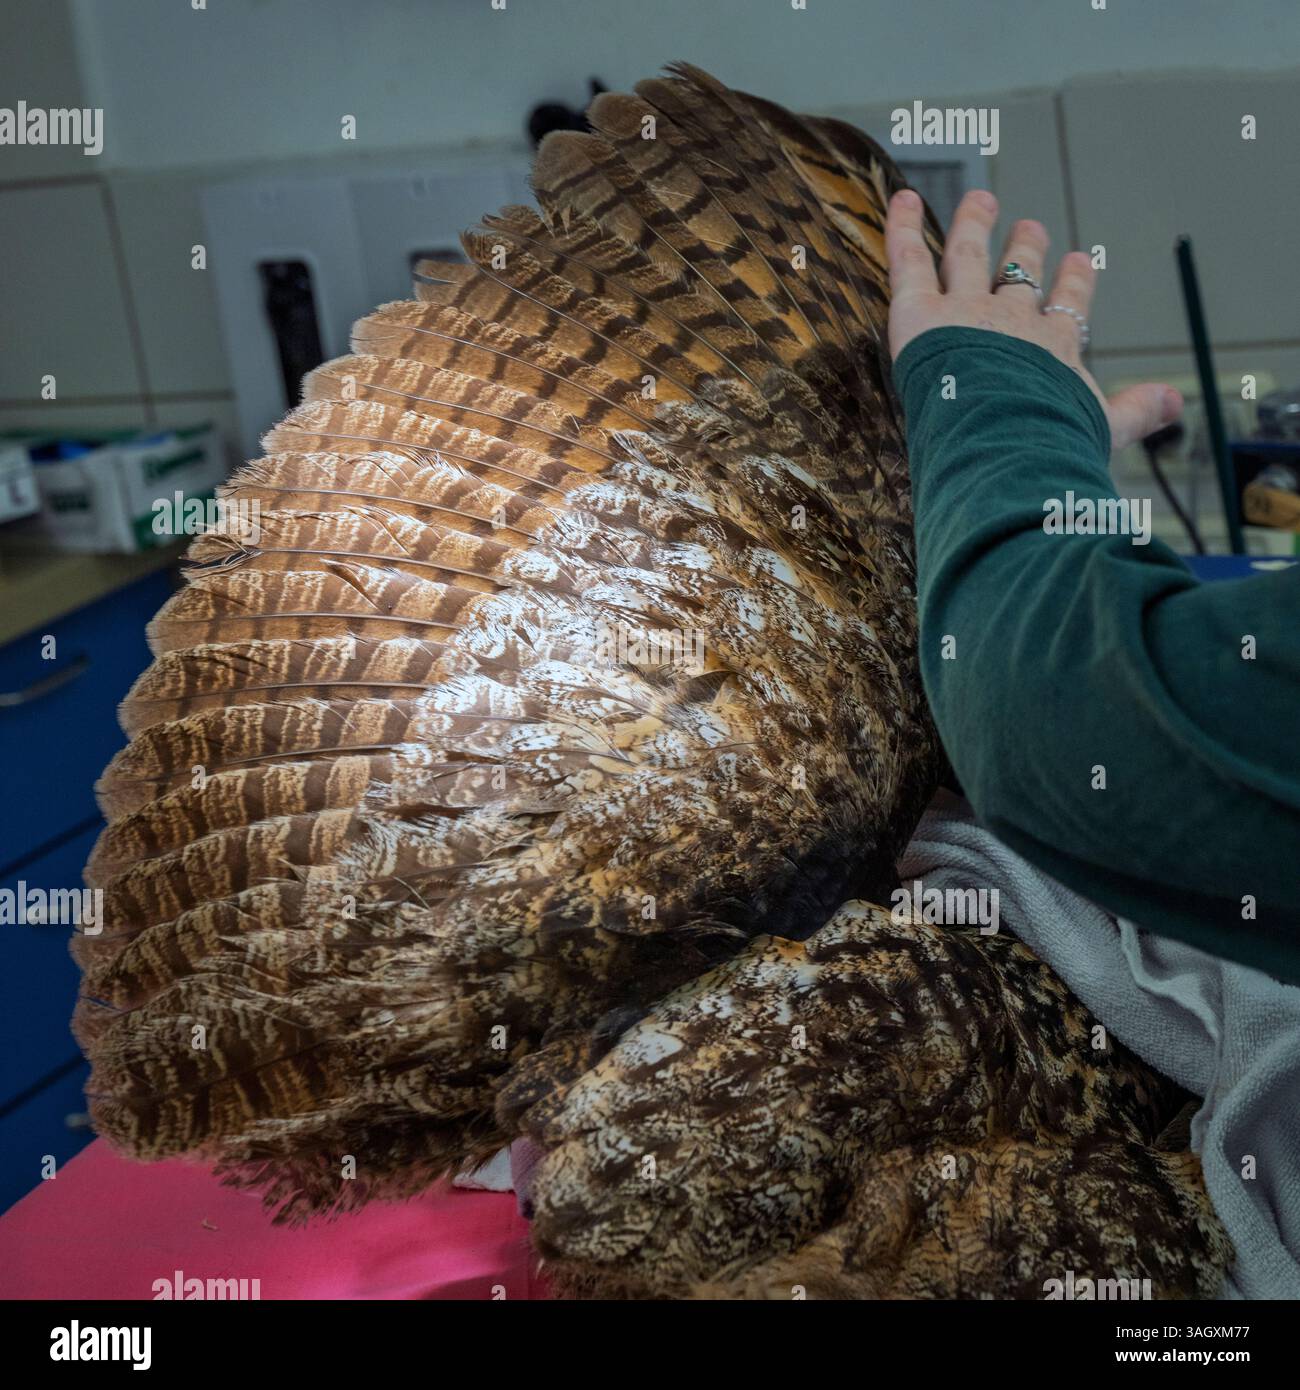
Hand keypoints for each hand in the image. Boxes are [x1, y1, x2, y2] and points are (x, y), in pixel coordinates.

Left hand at [885, 188, 1182, 452]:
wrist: (1004, 435)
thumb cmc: (1050, 439)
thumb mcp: (1102, 427)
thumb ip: (1134, 412)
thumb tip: (1175, 403)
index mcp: (1052, 347)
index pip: (1066, 310)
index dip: (1073, 287)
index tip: (1082, 263)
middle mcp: (1011, 321)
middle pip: (1019, 277)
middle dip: (1027, 251)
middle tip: (1032, 228)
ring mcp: (965, 311)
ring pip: (969, 257)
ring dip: (975, 226)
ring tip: (981, 202)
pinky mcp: (921, 313)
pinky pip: (910, 261)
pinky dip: (904, 228)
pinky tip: (903, 199)